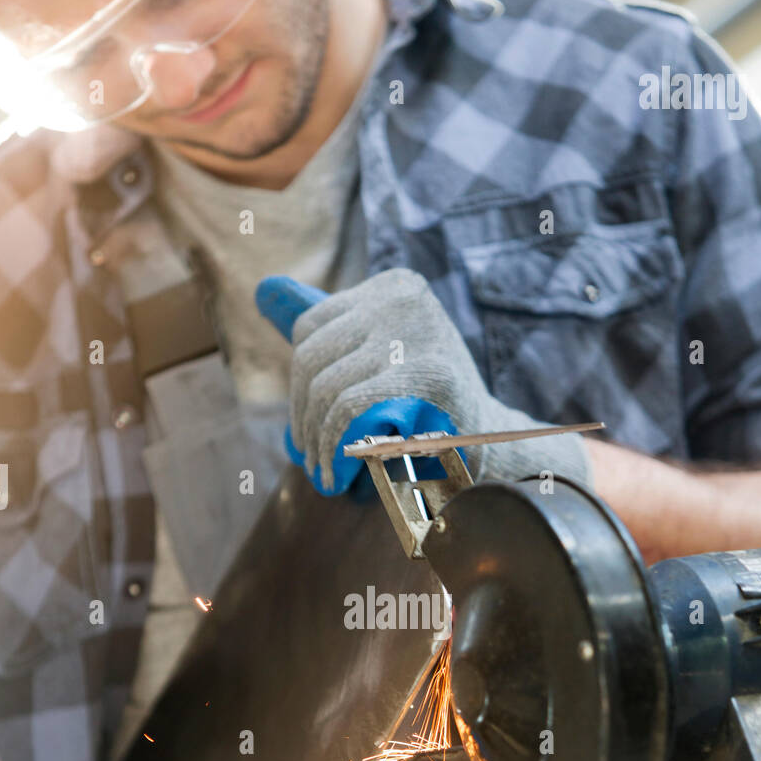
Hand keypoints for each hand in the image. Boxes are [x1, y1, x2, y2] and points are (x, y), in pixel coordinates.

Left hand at [257, 268, 591, 495]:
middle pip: (312, 359)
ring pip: (327, 389)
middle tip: (310, 460)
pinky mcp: (432, 375)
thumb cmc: (430, 407)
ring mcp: (421, 332)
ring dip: (317, 443)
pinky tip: (338, 473)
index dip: (299, 386)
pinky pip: (351, 409)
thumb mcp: (380, 356)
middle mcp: (406, 298)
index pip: (310, 327)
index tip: (307, 426)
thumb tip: (264, 289)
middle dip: (302, 419)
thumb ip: (328, 327)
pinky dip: (335, 447)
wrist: (496, 448)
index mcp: (394, 286)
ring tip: (323, 474)